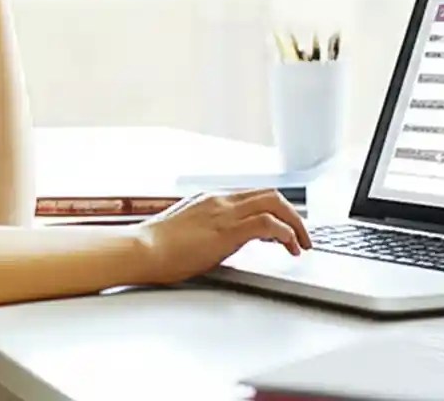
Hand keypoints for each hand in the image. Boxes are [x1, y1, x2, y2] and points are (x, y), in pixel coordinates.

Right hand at [134, 189, 312, 285]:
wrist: (141, 250)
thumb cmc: (156, 247)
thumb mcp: (188, 232)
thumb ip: (208, 231)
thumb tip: (222, 244)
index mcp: (212, 200)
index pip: (254, 196)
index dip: (277, 210)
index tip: (286, 228)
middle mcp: (221, 200)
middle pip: (271, 194)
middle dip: (293, 214)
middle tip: (302, 236)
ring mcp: (225, 213)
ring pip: (274, 203)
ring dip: (295, 224)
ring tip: (301, 245)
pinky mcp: (227, 230)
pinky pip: (267, 223)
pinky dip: (285, 233)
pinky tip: (289, 247)